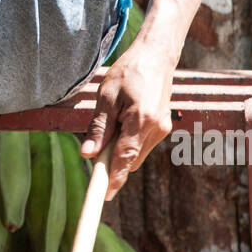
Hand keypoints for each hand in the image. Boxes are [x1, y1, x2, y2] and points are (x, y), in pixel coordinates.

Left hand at [79, 41, 175, 200]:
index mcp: (141, 120)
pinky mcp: (164, 126)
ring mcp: (163, 128)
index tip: (104, 196)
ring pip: (136, 153)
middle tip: (95, 149)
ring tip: (113, 121)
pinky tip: (123, 121)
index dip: (113, 179)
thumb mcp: (106, 97)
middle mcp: (157, 128)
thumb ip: (98, 128)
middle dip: (112, 161)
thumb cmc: (128, 72)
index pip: (124, 158)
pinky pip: (143, 144)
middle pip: (130, 160)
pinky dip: (130, 142)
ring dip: (121, 150)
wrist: (156, 56)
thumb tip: (88, 155)